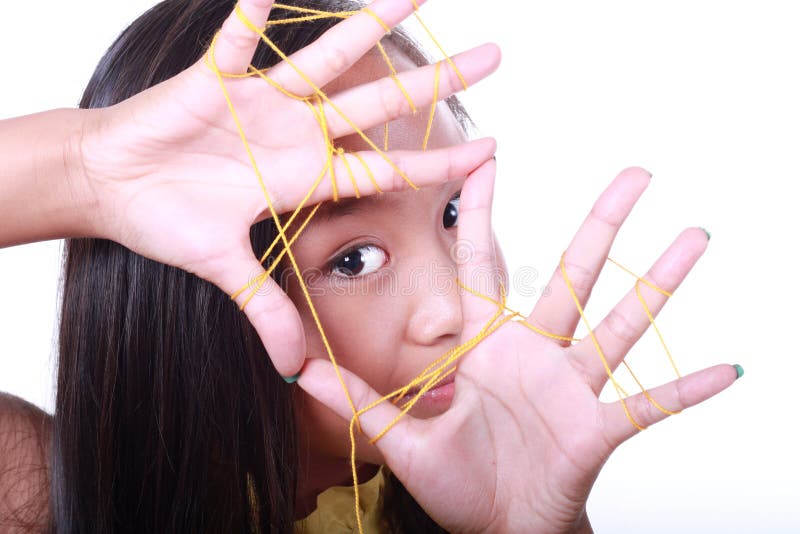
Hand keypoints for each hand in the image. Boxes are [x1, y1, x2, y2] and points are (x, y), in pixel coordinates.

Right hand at [75, 0, 499, 374]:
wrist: (111, 186)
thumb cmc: (165, 220)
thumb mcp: (224, 271)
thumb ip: (266, 312)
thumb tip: (292, 372)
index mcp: (304, 178)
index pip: (386, 169)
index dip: (438, 162)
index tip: (491, 149)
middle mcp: (295, 135)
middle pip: (378, 106)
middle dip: (434, 83)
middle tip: (494, 56)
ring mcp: (259, 103)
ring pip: (323, 61)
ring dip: (364, 29)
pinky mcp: (214, 79)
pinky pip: (236, 41)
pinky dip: (252, 17)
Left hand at [299, 165, 737, 531]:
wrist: (500, 529)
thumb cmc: (459, 479)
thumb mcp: (402, 439)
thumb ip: (357, 401)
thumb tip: (298, 368)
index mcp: (485, 346)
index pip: (483, 264)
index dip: (481, 212)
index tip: (486, 159)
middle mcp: (534, 352)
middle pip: (571, 274)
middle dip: (601, 224)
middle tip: (635, 174)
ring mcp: (570, 386)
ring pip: (618, 321)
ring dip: (657, 283)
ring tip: (694, 238)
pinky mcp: (596, 427)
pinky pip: (647, 404)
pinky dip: (685, 388)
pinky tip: (726, 368)